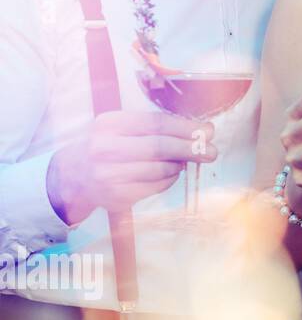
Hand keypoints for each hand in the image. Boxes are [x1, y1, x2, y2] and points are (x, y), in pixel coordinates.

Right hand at [47, 111, 216, 224]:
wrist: (71, 176)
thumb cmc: (107, 146)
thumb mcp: (121, 128)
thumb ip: (155, 127)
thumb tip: (200, 131)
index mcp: (109, 124)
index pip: (156, 123)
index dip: (186, 127)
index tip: (208, 131)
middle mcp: (105, 149)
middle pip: (160, 147)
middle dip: (191, 149)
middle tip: (212, 152)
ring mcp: (109, 175)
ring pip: (161, 170)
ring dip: (179, 166)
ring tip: (183, 163)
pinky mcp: (116, 197)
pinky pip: (155, 187)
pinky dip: (168, 180)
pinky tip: (168, 175)